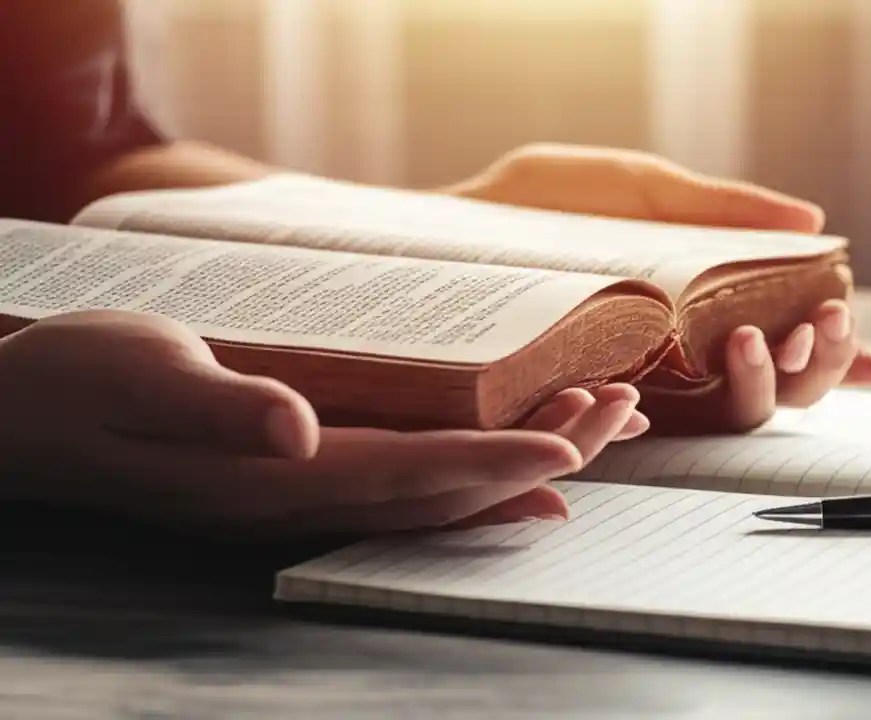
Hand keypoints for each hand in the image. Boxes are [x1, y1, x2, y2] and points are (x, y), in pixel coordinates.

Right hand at [0, 310, 646, 538]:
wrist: (25, 417)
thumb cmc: (76, 384)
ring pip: (439, 492)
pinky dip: (473, 478)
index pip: (413, 474)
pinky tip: (515, 473)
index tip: (573, 444)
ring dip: (520, 465)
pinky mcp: (299, 478)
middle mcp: (304, 498)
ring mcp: (304, 495)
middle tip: (619, 414)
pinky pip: (408, 487)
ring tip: (598, 430)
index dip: (497, 463)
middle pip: (449, 490)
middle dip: (540, 456)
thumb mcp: (141, 375)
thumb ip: (222, 406)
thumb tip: (299, 431)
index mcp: (275, 477)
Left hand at [445, 143, 870, 429]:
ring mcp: (637, 387)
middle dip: (814, 368)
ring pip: (723, 419)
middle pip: (778, 391)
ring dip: (756, 388)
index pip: (791, 343)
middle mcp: (683, 357)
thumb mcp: (640, 189)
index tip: (856, 332)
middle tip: (812, 329)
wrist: (449, 227)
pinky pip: (623, 435)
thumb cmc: (541, 206)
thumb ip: (724, 208)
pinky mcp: (577, 407)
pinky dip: (640, 423)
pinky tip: (650, 402)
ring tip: (750, 341)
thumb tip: (815, 223)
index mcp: (707, 308)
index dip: (837, 352)